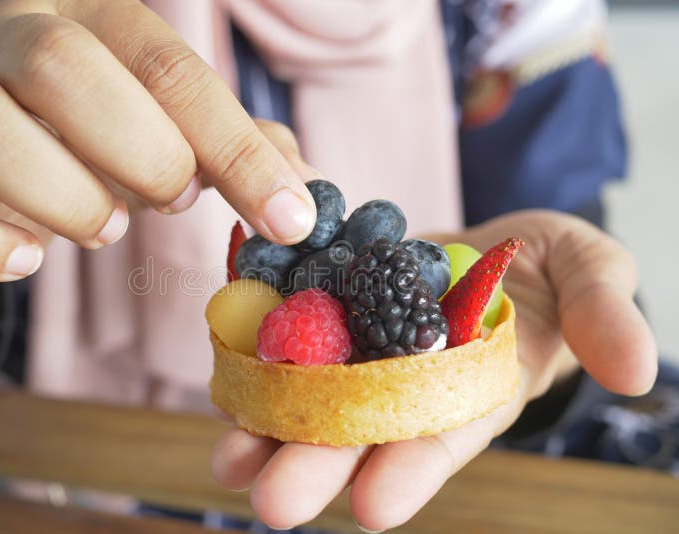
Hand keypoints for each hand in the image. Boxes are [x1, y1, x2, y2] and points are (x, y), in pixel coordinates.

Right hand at [0, 0, 314, 281]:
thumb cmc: (92, 157)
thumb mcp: (170, 143)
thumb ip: (237, 157)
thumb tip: (311, 194)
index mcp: (84, 19)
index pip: (168, 66)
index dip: (237, 148)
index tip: (288, 219)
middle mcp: (1, 40)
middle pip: (61, 62)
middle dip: (141, 150)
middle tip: (171, 199)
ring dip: (63, 194)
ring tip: (103, 226)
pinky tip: (26, 259)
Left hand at [211, 210, 657, 530]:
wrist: (490, 243)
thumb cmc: (550, 267)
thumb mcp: (592, 272)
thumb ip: (604, 314)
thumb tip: (635, 371)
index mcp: (473, 387)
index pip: (443, 434)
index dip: (413, 469)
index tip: (376, 505)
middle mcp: (408, 381)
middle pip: (362, 428)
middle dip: (320, 465)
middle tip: (274, 502)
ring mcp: (362, 348)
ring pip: (312, 397)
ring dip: (269, 429)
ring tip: (230, 461)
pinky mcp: (328, 311)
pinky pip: (287, 337)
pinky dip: (254, 361)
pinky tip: (224, 382)